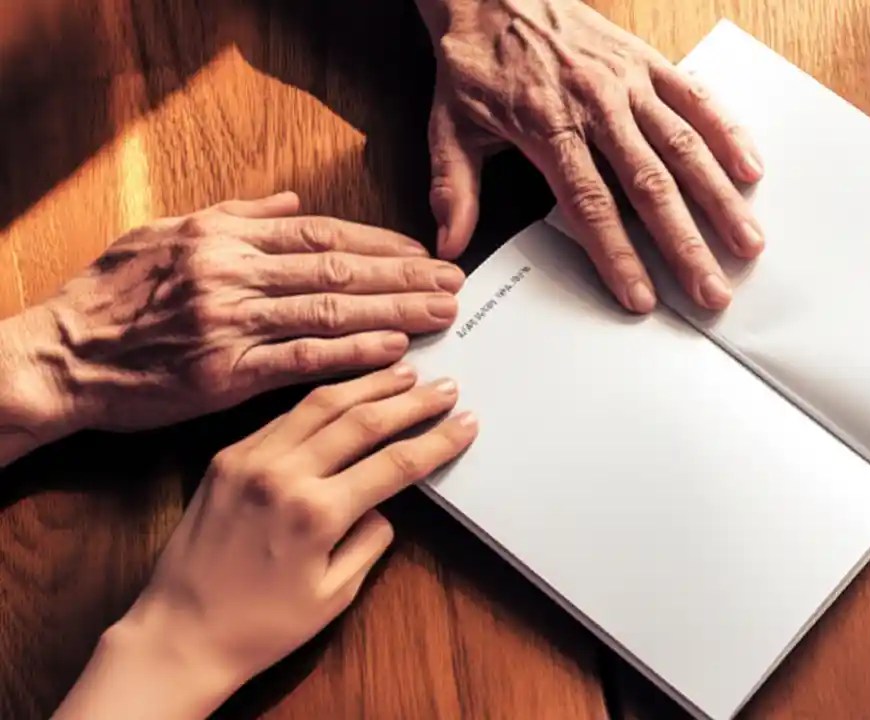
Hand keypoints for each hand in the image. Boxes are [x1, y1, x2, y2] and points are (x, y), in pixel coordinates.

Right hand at [30, 191, 464, 435]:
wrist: (63, 357)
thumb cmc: (111, 297)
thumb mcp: (165, 233)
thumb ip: (235, 216)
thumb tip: (292, 202)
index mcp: (223, 237)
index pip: (322, 235)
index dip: (381, 243)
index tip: (423, 252)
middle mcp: (233, 274)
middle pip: (340, 269)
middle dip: (405, 275)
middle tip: (454, 282)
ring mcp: (231, 324)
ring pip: (331, 311)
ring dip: (395, 311)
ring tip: (443, 312)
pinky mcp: (226, 373)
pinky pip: (302, 359)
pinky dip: (353, 352)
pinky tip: (395, 350)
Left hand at [55, 366, 477, 718]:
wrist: (178, 633)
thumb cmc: (262, 626)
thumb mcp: (335, 594)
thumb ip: (370, 540)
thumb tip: (384, 503)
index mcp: (317, 513)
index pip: (395, 463)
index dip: (437, 440)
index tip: (466, 421)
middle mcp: (284, 475)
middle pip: (363, 421)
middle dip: (412, 401)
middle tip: (445, 385)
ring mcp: (251, 460)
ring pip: (321, 404)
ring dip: (368, 384)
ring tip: (403, 371)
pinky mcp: (227, 456)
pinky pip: (284, 415)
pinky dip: (321, 398)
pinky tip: (346, 389)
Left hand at [423, 0, 764, 312]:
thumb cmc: (477, 60)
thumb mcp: (449, 124)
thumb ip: (453, 187)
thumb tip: (450, 245)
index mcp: (548, 127)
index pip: (590, 204)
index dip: (617, 255)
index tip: (641, 298)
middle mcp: (596, 105)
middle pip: (649, 186)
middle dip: (685, 246)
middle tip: (712, 292)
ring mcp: (628, 82)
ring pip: (683, 146)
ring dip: (719, 199)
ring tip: (748, 243)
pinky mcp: (647, 61)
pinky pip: (695, 97)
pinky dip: (726, 132)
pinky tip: (751, 169)